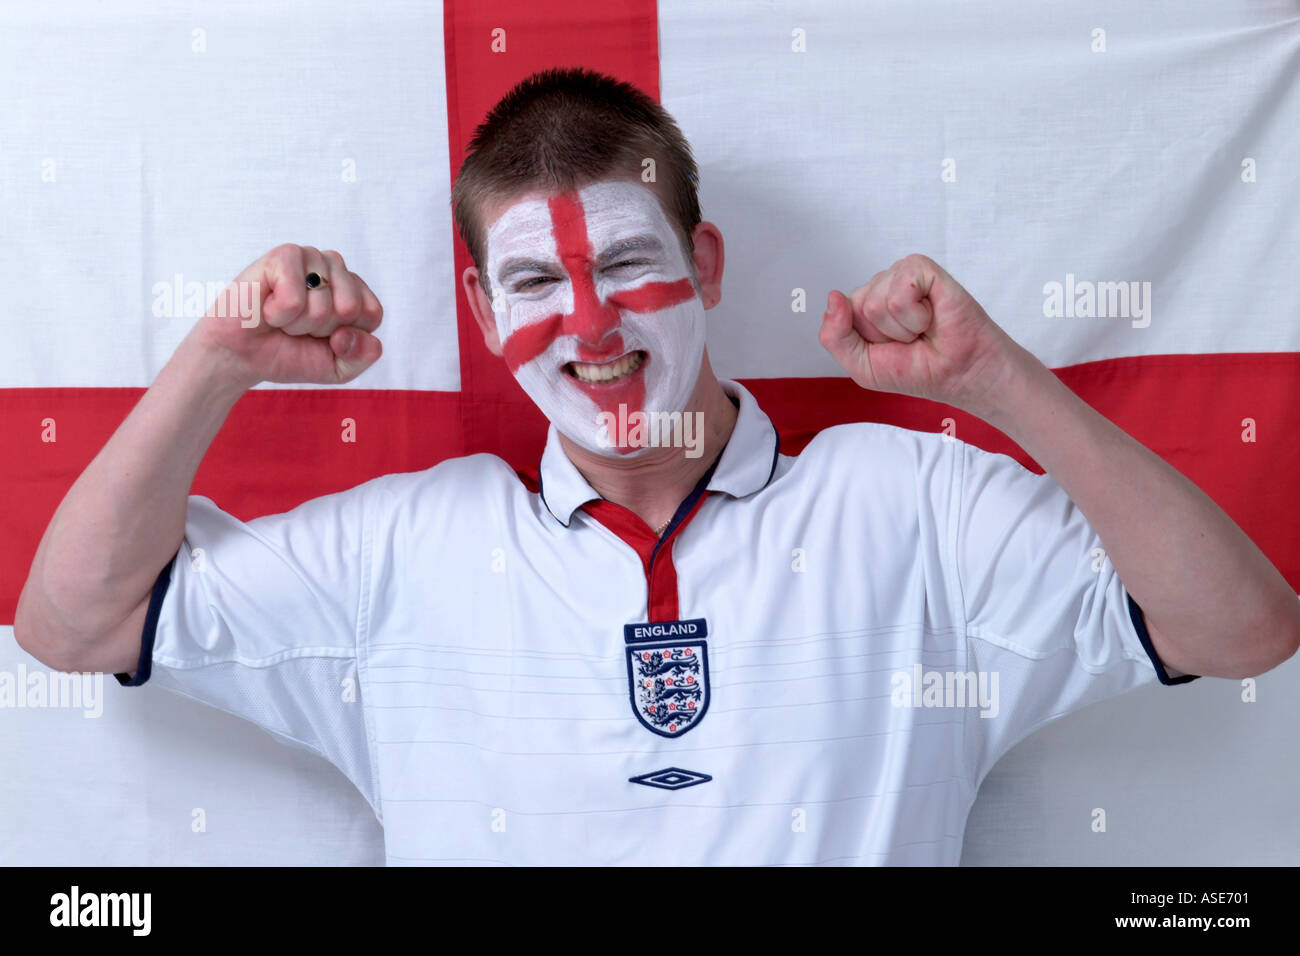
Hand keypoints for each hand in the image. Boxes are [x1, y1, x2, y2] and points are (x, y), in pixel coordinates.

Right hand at [189, 244, 383, 387]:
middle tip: (298, 326)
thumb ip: (365, 355)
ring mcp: (310, 257)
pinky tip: (268, 307)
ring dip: (298, 324)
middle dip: (322, 330)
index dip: (346, 337)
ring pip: (323, 307)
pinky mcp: (284, 256)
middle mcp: (334, 267)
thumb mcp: (340, 367)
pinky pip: (295, 300)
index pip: (372, 313)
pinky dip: (279, 315)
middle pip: (350, 309)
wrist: (242, 356)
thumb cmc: (290, 354)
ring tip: (281, 317)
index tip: (323, 337)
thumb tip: (350, 332)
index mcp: (354, 288)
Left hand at [818, 253, 1024, 413]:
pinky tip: (931, 317)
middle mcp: (879, 286)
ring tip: (922, 330)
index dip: (863, 342)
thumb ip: (835, 336)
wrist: (959, 374)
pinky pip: (899, 291)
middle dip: (882, 335)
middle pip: (856, 308)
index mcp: (862, 306)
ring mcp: (900, 275)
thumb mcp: (861, 366)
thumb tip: (833, 297)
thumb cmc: (916, 369)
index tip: (889, 349)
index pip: (838, 316)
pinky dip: (915, 315)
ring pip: (875, 302)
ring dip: (901, 328)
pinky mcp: (921, 269)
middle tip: (910, 340)